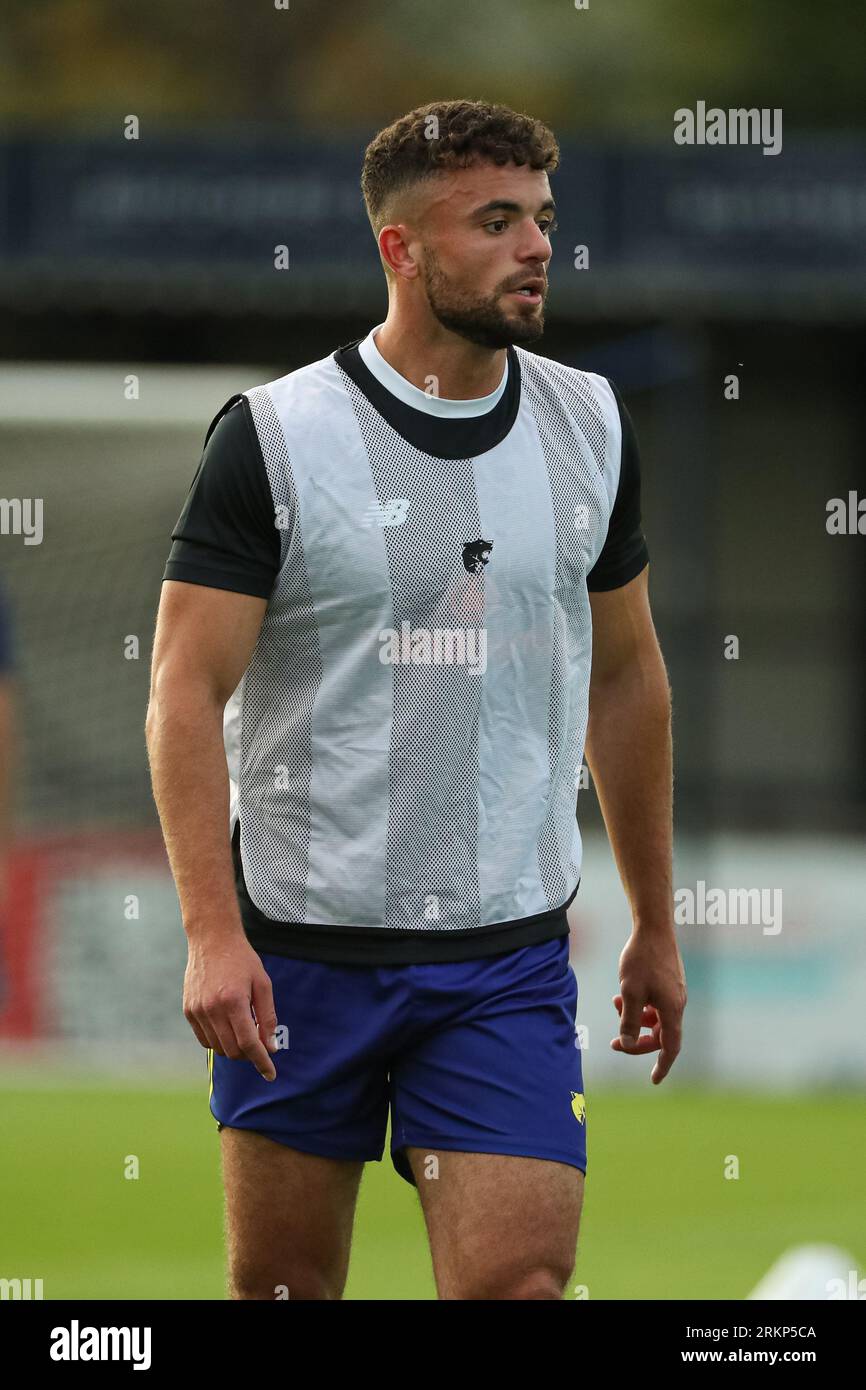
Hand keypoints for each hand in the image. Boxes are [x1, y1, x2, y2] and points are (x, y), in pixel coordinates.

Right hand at [183, 933, 278, 1080]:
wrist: (212, 940)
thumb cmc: (242, 960)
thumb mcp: (263, 984)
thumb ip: (268, 1017)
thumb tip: (271, 1046)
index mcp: (233, 1001)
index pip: (249, 1043)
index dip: (261, 1061)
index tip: (270, 1074)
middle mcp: (212, 1009)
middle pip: (233, 1050)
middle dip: (249, 1053)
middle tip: (260, 1042)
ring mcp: (197, 1011)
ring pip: (218, 1047)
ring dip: (233, 1047)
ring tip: (242, 1027)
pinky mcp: (188, 1010)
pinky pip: (204, 1039)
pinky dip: (218, 1040)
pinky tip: (227, 1026)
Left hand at [610, 928, 685, 1083]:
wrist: (653, 927)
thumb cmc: (642, 959)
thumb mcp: (629, 992)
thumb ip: (628, 1020)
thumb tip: (626, 1043)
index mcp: (672, 1009)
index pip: (670, 1047)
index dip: (662, 1066)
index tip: (654, 1081)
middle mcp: (677, 1003)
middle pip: (660, 1035)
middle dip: (637, 1040)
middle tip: (614, 1042)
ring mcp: (674, 992)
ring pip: (655, 1018)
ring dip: (635, 1018)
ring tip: (616, 1005)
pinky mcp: (669, 983)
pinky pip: (655, 1004)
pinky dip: (640, 1005)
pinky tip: (622, 994)